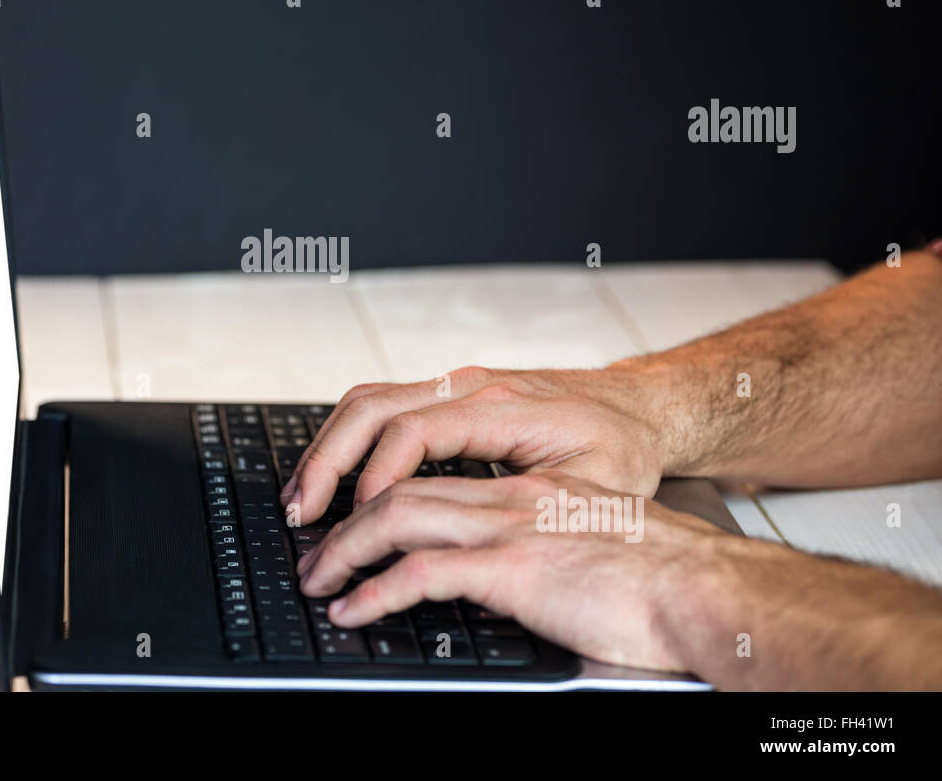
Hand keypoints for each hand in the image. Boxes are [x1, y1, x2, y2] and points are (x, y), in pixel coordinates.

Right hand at [280, 365, 670, 524]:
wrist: (641, 407)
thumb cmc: (624, 448)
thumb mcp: (596, 488)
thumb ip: (534, 512)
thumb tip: (477, 555)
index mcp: (503, 406)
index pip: (414, 431)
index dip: (377, 479)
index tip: (358, 524)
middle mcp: (470, 386)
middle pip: (372, 407)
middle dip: (328, 461)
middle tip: (300, 512)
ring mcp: (456, 386)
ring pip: (367, 401)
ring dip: (327, 448)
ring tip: (302, 499)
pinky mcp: (449, 396)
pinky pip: (381, 407)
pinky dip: (346, 441)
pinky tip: (332, 479)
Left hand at [296, 467, 725, 671]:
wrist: (714, 592)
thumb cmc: (668, 583)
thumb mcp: (596, 550)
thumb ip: (552, 554)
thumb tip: (523, 588)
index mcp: (531, 490)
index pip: (435, 478)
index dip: (382, 498)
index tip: (353, 527)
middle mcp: (513, 497)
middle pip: (402, 490)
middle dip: (346, 521)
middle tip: (315, 555)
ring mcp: (512, 526)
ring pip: (398, 517)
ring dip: (345, 551)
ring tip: (317, 581)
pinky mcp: (516, 566)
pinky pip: (421, 571)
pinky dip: (375, 591)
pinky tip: (353, 612)